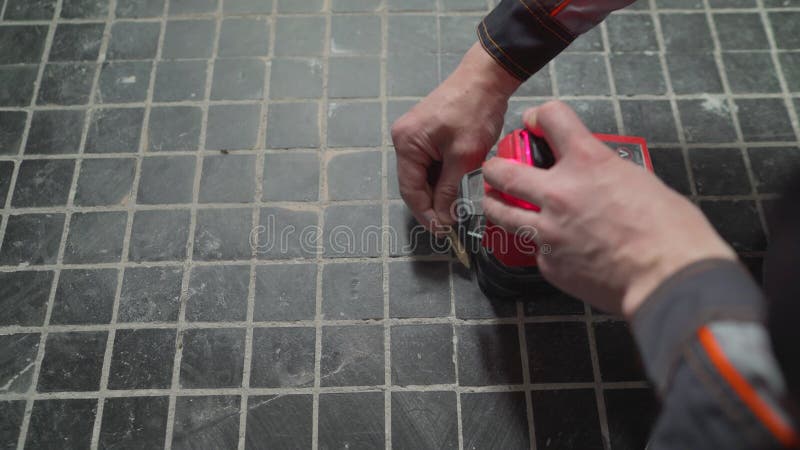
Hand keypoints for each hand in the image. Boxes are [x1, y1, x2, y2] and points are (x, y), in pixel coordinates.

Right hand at [391, 43, 520, 229]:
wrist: (486, 78)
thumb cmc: (475, 110)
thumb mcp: (464, 156)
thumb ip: (449, 189)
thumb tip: (444, 216)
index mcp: (407, 144)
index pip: (410, 190)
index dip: (426, 214)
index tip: (442, 231)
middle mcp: (404, 139)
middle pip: (414, 183)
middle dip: (431, 205)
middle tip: (450, 225)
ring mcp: (414, 135)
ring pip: (423, 175)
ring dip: (438, 192)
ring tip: (455, 209)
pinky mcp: (427, 132)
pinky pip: (430, 163)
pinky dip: (441, 177)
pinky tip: (455, 188)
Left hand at [482, 101, 736, 318]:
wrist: (668, 278)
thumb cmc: (670, 232)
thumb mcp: (640, 180)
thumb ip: (606, 172)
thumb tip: (596, 176)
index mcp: (588, 162)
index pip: (551, 117)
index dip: (541, 115)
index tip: (536, 122)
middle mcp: (559, 192)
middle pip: (504, 169)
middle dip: (495, 166)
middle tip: (496, 168)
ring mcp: (548, 230)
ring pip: (500, 211)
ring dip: (495, 203)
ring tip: (495, 201)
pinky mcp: (547, 263)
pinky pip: (533, 248)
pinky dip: (538, 245)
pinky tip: (550, 246)